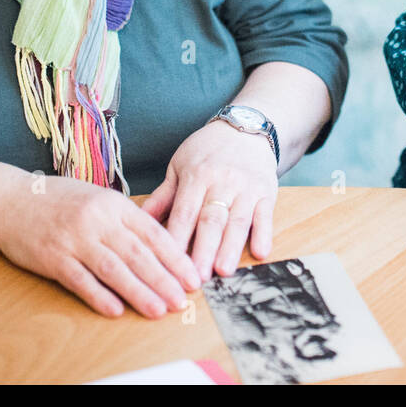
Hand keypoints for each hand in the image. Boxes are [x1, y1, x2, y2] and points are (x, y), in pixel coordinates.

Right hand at [0, 172, 200, 318]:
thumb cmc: (59, 201)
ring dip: (139, 292)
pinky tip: (116, 310)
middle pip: (137, 254)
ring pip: (114, 269)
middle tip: (182, 300)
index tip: (192, 277)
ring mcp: (74, 238)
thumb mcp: (99, 199)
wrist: (9, 200)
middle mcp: (97, 219)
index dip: (175, 258)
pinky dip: (99, 296)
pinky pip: (80, 280)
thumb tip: (162, 246)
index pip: (153, 233)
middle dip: (164, 280)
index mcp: (114, 204)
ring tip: (158, 310)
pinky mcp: (52, 257)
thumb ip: (127, 219)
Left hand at [143, 120, 278, 281]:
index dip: (177, 240)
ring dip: (231, 247)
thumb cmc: (207, 151)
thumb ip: (163, 195)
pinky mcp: (267, 191)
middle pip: (211, 220)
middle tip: (197, 278)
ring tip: (224, 271)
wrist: (246, 128)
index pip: (184, 212)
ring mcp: (246, 187)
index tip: (168, 265)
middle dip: (204, 250)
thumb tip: (138, 221)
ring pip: (238, 220)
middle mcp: (222, 181)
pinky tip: (260, 252)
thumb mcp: (180, 165)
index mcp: (197, 176)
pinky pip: (266, 215)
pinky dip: (264, 233)